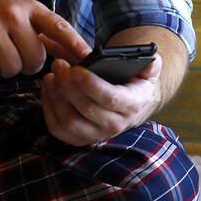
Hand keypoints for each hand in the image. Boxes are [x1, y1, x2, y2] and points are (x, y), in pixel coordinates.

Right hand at [0, 0, 89, 77]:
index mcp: (31, 8)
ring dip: (7, 68)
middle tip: (16, 54)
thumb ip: (46, 33)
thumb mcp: (23, 14)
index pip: (59, 27)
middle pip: (35, 59)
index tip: (89, 59)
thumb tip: (76, 55)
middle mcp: (13, 14)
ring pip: (13, 68)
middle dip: (28, 65)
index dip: (76, 45)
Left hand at [40, 54, 163, 146]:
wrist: (130, 106)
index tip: (76, 69)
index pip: (110, 98)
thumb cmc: (134, 83)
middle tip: (59, 65)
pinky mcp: (80, 139)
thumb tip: (152, 60)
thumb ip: (151, 63)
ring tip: (51, 75)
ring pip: (69, 121)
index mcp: (132, 104)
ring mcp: (97, 135)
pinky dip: (49, 109)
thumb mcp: (147, 71)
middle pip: (86, 109)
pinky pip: (58, 129)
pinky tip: (48, 89)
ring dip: (56, 97)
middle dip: (68, 85)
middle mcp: (115, 124)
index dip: (92, 85)